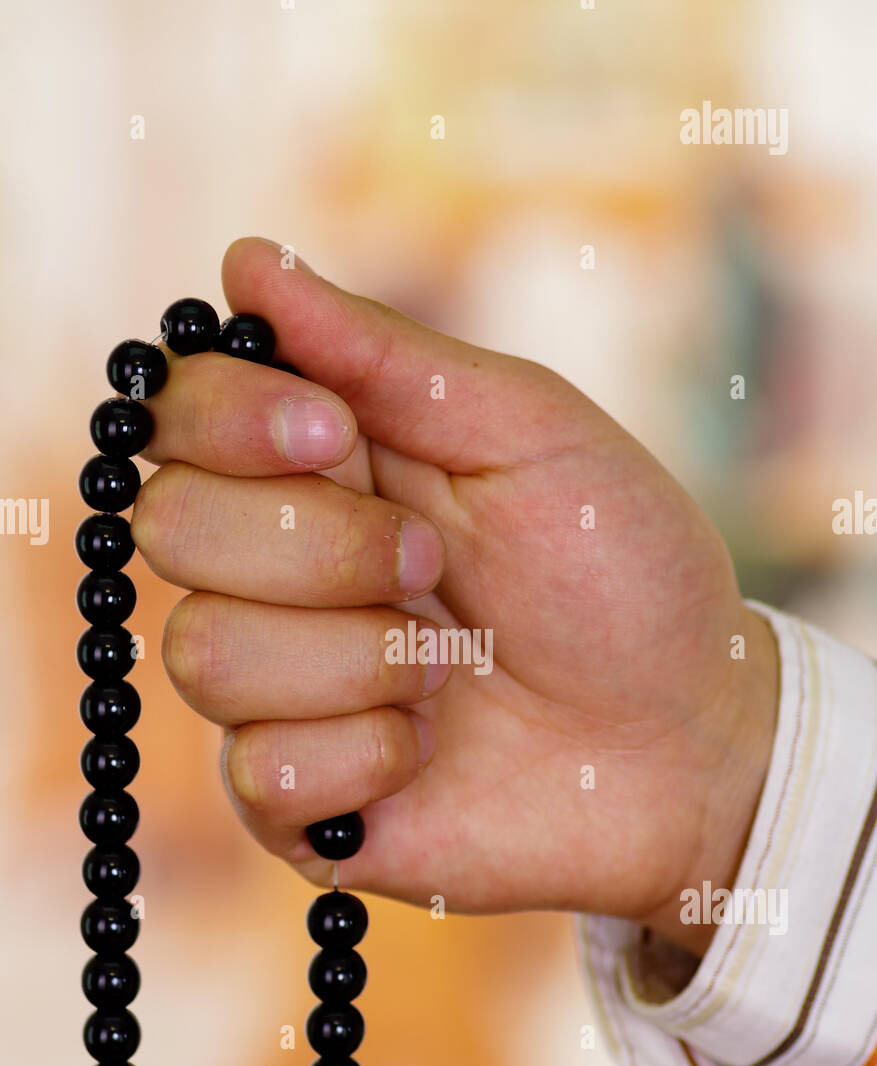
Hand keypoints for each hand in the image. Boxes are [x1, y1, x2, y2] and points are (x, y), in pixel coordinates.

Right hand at [131, 237, 777, 952]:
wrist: (684, 740)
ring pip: (205, 655)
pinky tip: (431, 751)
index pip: (177, 413)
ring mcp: (278, 688)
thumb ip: (390, 355)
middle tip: (434, 564)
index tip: (332, 433)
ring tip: (448, 672)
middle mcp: (275, 571)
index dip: (223, 418)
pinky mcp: (294, 797)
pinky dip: (368, 756)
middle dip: (319, 547)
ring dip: (357, 659)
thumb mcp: (532, 437)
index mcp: (322, 467)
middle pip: (171, 528)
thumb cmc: (622, 576)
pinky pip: (258, 770)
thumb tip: (247, 261)